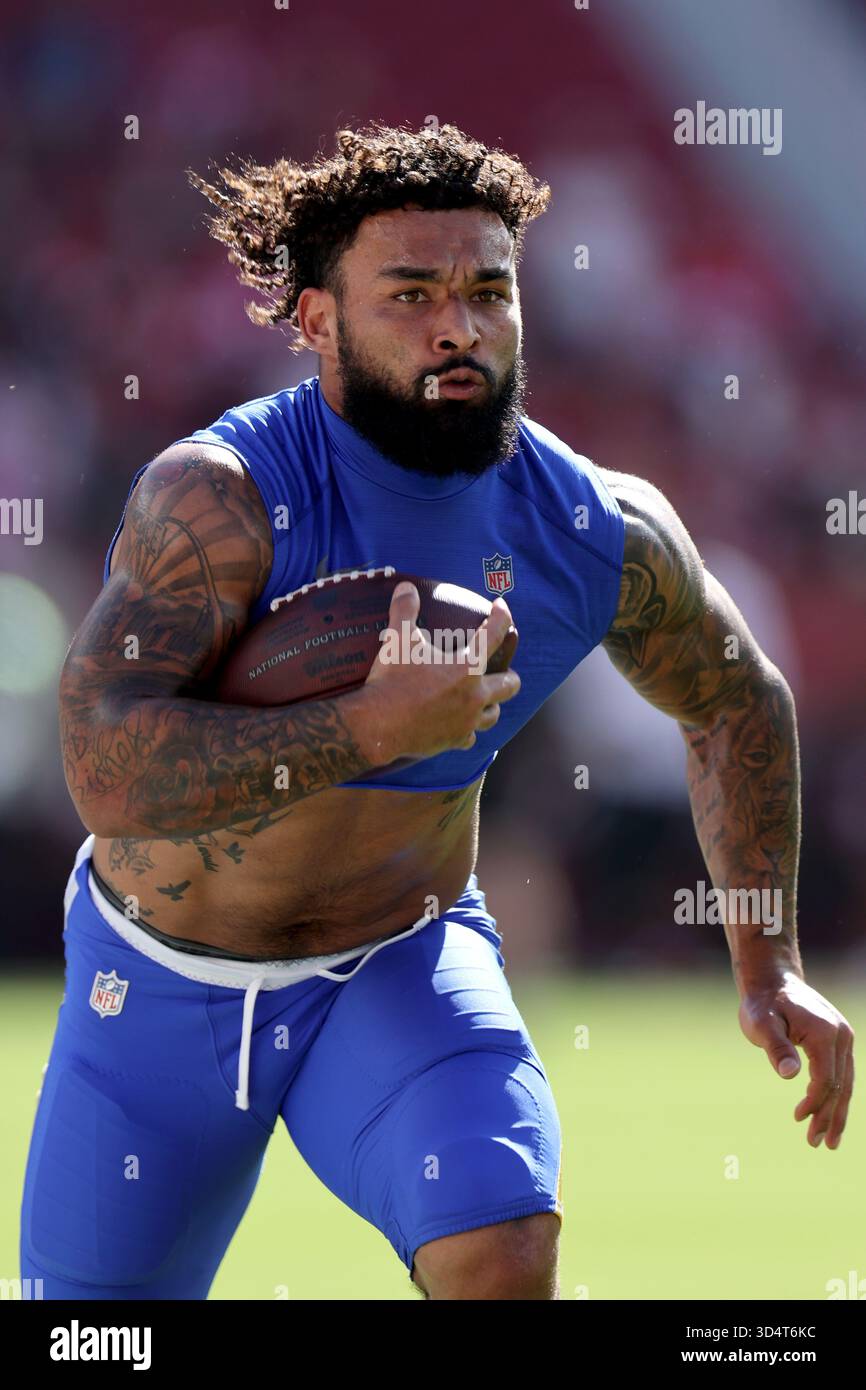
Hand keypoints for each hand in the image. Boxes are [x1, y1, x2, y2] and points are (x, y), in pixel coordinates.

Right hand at [358, 582, 520, 763]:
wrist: (378, 726)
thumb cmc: (392, 681)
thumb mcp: (397, 640)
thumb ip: (404, 610)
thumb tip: (405, 587)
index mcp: (467, 667)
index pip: (495, 634)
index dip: (502, 616)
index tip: (501, 607)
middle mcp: (474, 696)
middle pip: (510, 685)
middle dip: (508, 675)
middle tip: (499, 669)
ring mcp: (466, 722)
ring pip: (494, 715)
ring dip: (491, 705)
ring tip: (482, 699)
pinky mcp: (454, 741)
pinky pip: (470, 738)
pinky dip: (467, 730)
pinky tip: (459, 726)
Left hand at [738, 973, 854, 1148]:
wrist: (773, 981)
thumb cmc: (763, 1004)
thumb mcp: (761, 1024)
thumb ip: (776, 1048)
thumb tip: (789, 1075)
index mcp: (825, 1033)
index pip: (825, 1078)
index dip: (814, 1102)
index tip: (798, 1119)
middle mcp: (841, 1036)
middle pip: (840, 1085)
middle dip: (829, 1117)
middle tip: (816, 1144)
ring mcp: (844, 1038)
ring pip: (845, 1083)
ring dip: (837, 1112)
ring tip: (828, 1141)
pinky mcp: (839, 1041)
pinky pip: (842, 1074)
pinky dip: (836, 1095)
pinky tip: (829, 1114)